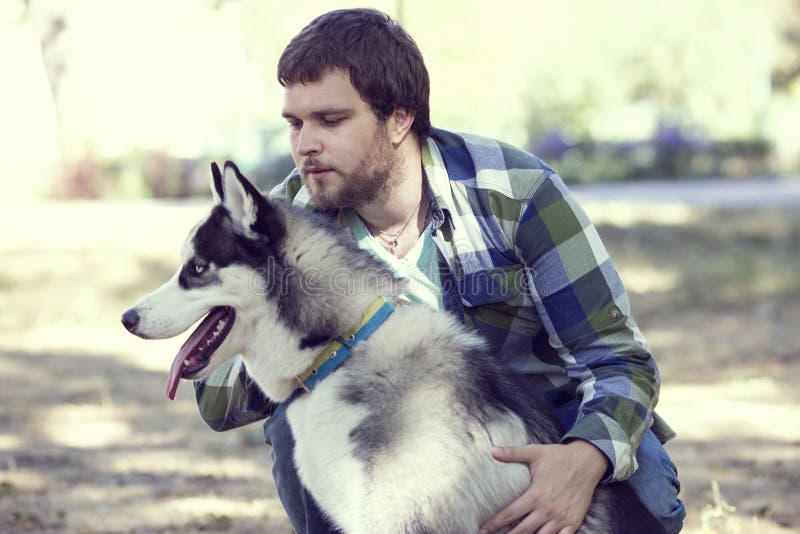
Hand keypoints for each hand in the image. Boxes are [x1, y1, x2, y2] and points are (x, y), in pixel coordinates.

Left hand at [479, 440, 608, 533]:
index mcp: (536, 494)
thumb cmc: (559, 456)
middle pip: (523, 531)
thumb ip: (513, 453)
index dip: (495, 523)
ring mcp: (561, 518)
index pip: (510, 514)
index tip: (483, 529)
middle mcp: (548, 510)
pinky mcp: (573, 522)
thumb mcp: (535, 452)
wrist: (588, 461)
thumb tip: (492, 450)